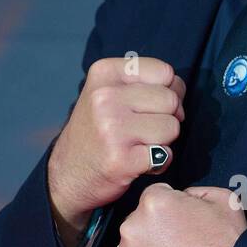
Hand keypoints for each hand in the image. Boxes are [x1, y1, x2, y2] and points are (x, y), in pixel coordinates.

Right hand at [47, 56, 185, 240]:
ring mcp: (112, 129)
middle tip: (145, 129)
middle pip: (171, 99)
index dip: (168, 90)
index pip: (164, 71)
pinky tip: (139, 162)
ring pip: (172, 127)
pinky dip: (160, 162)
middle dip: (167, 117)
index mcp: (105, 74)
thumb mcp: (107, 92)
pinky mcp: (121, 160)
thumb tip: (180, 91)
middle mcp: (105, 97)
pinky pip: (166, 155)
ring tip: (140, 145)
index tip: (150, 105)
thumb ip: (143, 82)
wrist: (66, 174)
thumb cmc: (96, 131)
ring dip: (164, 140)